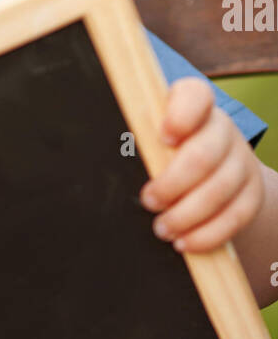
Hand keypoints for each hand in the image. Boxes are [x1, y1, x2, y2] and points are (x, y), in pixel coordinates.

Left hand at [138, 78, 264, 252]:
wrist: (217, 172)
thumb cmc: (167, 152)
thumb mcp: (151, 137)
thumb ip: (135, 138)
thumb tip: (88, 157)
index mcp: (194, 106)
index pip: (194, 96)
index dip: (181, 116)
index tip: (163, 137)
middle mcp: (222, 128)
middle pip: (203, 155)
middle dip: (172, 184)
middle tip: (149, 201)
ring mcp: (241, 160)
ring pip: (219, 189)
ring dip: (186, 215)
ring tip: (162, 228)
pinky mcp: (251, 192)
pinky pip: (235, 216)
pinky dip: (208, 234)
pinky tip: (185, 242)